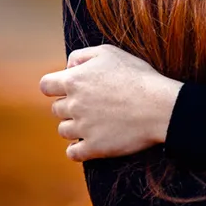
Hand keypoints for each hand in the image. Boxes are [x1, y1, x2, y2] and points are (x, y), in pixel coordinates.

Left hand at [38, 44, 182, 161]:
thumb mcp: (109, 52)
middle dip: (70, 106)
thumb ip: (81, 56)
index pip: (45, 86)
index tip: (68, 89)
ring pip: (64, 131)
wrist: (160, 106)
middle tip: (92, 104)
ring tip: (96, 122)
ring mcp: (82, 128)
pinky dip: (78, 149)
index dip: (55, 87)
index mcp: (74, 81)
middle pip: (56, 109)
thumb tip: (68, 67)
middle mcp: (74, 105)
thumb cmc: (137, 76)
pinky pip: (73, 153)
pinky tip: (89, 143)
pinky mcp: (94, 148)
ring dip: (75, 127)